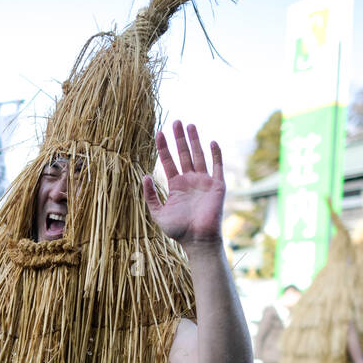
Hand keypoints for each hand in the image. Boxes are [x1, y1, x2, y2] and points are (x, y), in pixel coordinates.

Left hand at [142, 121, 224, 244]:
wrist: (198, 240)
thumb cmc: (179, 230)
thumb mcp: (158, 213)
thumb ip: (150, 195)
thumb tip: (145, 175)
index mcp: (176, 186)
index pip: (168, 161)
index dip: (163, 148)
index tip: (159, 133)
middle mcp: (190, 180)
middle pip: (184, 154)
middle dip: (179, 138)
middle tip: (176, 122)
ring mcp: (204, 181)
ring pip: (199, 156)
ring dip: (195, 140)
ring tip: (189, 125)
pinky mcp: (217, 185)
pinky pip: (217, 166)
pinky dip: (216, 154)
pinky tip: (212, 141)